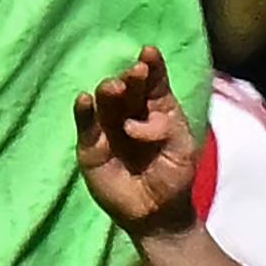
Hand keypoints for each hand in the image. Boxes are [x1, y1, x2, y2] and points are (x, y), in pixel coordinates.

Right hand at [72, 47, 205, 235]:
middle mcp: (131, 112)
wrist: (158, 212)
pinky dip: (83, 112)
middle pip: (128, 88)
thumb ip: (165, 129)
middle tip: (135, 72)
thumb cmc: (174, 176)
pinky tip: (84, 100)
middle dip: (131, 78)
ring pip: (106, 103)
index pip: (153, 82)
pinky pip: (86, 127)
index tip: (149, 53)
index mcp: (157, 108)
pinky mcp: (91, 148)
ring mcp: (109, 128)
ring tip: (114, 87)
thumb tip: (134, 124)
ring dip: (109, 91)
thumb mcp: (181, 149)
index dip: (152, 66)